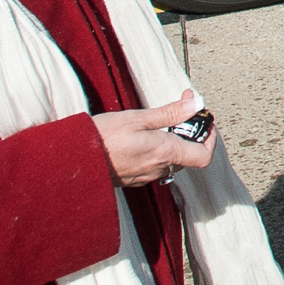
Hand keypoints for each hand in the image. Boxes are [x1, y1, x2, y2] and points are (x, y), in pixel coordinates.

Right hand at [97, 91, 214, 188]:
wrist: (73, 161)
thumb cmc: (103, 137)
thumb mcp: (138, 118)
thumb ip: (170, 113)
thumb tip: (195, 105)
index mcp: (164, 152)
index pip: (204, 156)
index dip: (210, 139)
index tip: (203, 122)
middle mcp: (158, 169)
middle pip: (188, 156)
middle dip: (188, 135)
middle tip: (179, 113)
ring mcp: (145, 176)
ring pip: (170, 161)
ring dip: (171, 143)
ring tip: (158, 124)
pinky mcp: (133, 179)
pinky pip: (154, 166)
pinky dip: (155, 152)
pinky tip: (141, 138)